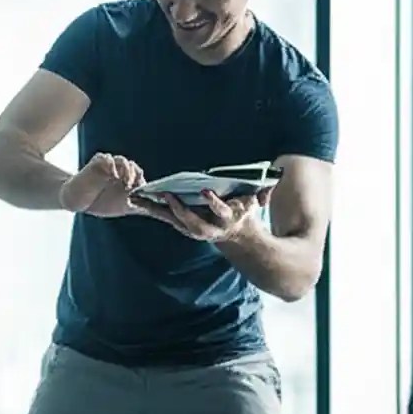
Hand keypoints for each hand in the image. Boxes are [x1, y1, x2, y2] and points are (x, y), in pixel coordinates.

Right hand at [58, 153, 147, 217]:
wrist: (78, 201)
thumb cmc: (101, 203)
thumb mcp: (126, 208)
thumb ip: (144, 208)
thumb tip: (168, 217)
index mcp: (130, 180)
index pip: (142, 178)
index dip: (146, 184)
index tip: (153, 194)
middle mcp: (122, 171)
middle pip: (135, 168)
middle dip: (137, 177)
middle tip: (136, 189)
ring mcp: (110, 166)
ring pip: (124, 162)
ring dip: (127, 171)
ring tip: (126, 183)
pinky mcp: (98, 162)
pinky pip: (107, 159)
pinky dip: (112, 166)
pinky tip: (113, 176)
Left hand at [129, 187, 271, 241]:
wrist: (237, 236)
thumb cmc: (245, 211)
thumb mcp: (257, 201)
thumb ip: (265, 191)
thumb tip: (277, 177)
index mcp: (227, 218)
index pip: (221, 211)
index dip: (214, 202)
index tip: (206, 191)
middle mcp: (208, 227)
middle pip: (191, 221)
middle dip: (179, 209)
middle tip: (166, 195)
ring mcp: (193, 227)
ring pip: (172, 219)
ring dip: (155, 209)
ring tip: (138, 198)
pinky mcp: (182, 224)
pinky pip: (164, 216)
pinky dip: (150, 208)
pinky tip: (136, 199)